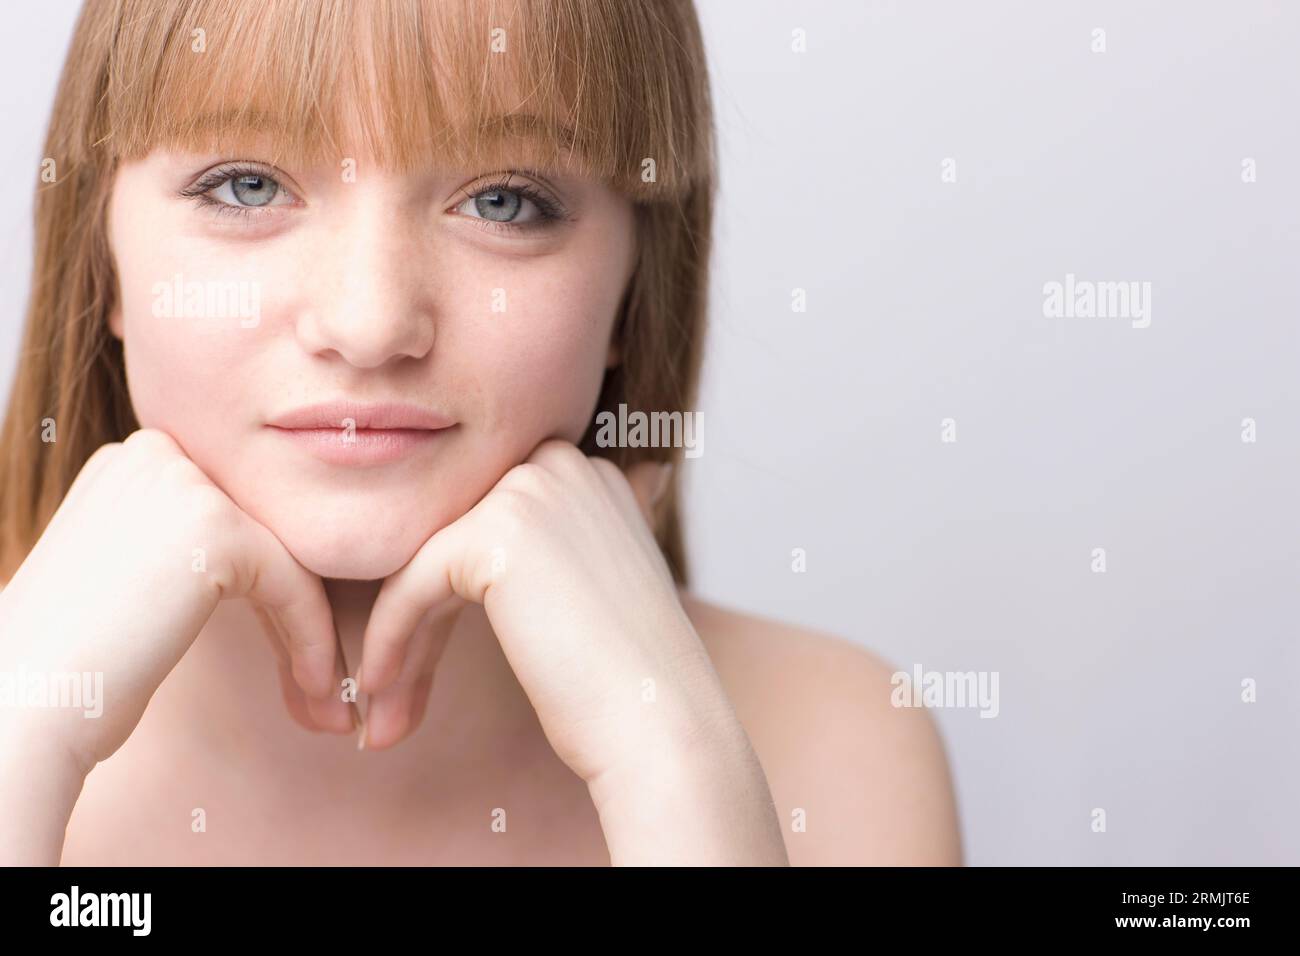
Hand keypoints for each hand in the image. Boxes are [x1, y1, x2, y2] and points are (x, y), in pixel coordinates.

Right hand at [0, 428, 348, 776]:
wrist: (23, 704)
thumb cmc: (71, 660)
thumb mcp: (130, 575)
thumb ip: (182, 546)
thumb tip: (263, 557)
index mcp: (131, 462)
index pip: (233, 515)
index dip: (267, 585)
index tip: (291, 644)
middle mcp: (156, 454)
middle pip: (264, 532)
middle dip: (294, 605)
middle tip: (318, 671)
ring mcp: (185, 484)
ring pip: (286, 558)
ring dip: (311, 628)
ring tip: (324, 688)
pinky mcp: (217, 529)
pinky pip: (295, 585)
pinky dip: (313, 638)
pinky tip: (318, 685)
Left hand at [357, 440, 737, 778]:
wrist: (661, 723)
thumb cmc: (631, 681)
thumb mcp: (597, 589)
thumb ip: (559, 548)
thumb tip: (505, 546)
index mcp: (588, 473)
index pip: (483, 521)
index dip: (448, 596)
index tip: (426, 663)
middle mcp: (562, 464)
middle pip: (448, 537)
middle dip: (416, 618)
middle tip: (391, 696)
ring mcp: (531, 491)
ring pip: (422, 561)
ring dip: (398, 639)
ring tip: (384, 713)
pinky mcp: (495, 533)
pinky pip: (410, 585)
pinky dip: (389, 641)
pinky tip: (384, 692)